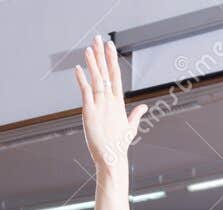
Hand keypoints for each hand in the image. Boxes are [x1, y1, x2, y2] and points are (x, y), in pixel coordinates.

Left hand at [74, 35, 145, 173]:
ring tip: (88, 48)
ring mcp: (100, 105)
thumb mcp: (131, 127)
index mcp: (119, 102)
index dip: (112, 59)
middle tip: (99, 38)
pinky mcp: (90, 112)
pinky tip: (78, 69)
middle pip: (106, 72)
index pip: (116, 75)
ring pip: (96, 79)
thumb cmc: (120, 145)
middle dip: (102, 55)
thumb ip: (137, 114)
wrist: (112, 158)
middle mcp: (110, 101)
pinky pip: (85, 92)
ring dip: (92, 63)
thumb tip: (145, 106)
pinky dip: (81, 80)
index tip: (110, 46)